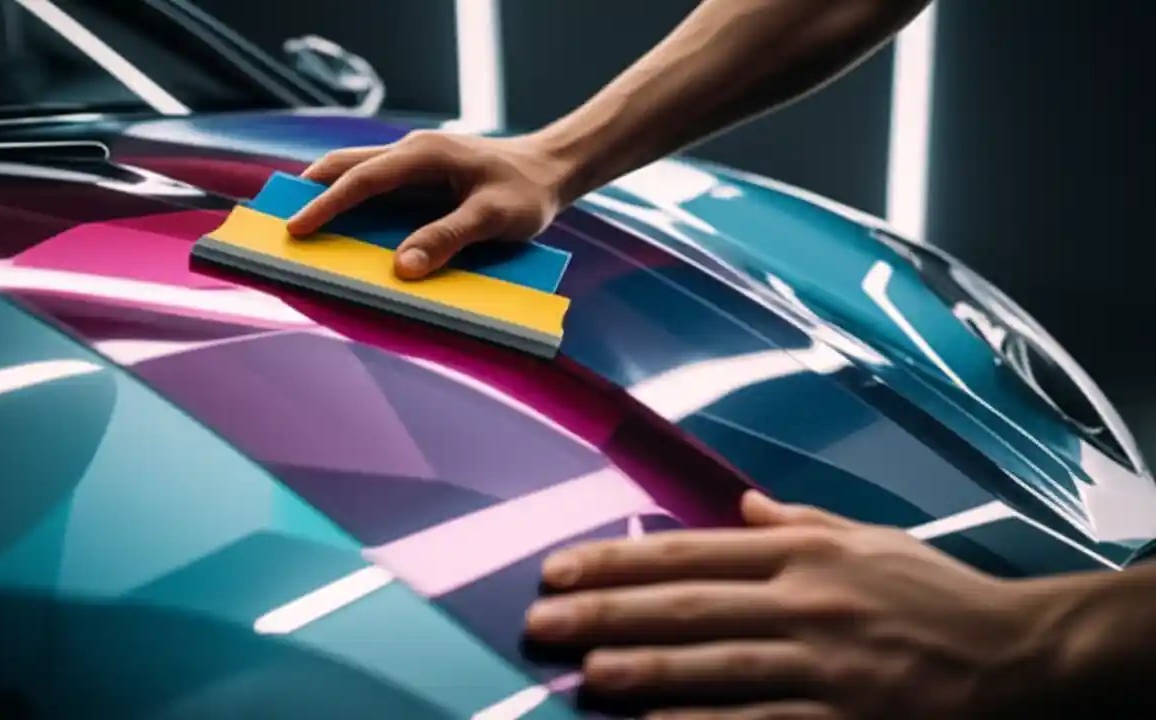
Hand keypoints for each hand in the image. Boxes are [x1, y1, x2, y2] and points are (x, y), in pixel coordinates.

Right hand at [287, 130, 573, 279]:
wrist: (552, 169)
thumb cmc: (527, 192)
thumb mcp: (495, 218)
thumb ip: (449, 238)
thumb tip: (401, 267)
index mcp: (424, 155)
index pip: (362, 178)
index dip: (325, 204)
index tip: (294, 229)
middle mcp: (412, 151)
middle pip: (345, 164)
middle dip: (309, 190)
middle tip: (277, 224)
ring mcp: (414, 161)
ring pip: (355, 171)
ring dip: (327, 194)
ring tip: (299, 227)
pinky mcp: (419, 177)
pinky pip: (375, 186)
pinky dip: (351, 203)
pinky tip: (343, 230)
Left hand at [525, 491, 1069, 719]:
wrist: (1019, 657)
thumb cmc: (936, 594)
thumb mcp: (870, 539)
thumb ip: (798, 522)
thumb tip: (740, 504)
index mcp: (804, 553)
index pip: (689, 550)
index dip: (617, 561)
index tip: (559, 569)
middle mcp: (806, 602)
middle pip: (687, 606)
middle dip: (605, 615)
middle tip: (540, 623)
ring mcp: (823, 666)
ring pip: (713, 667)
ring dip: (641, 672)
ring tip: (580, 674)